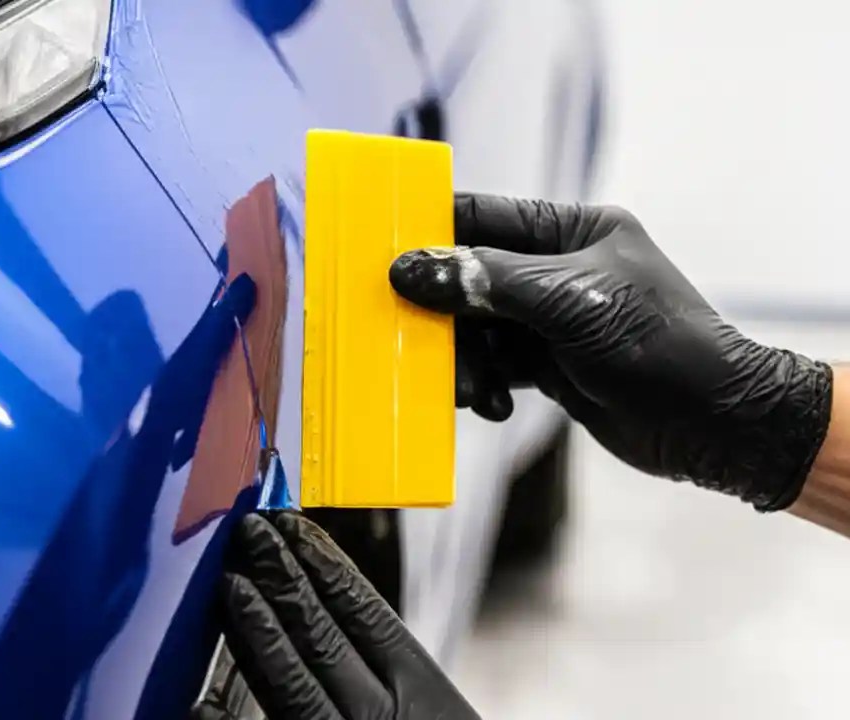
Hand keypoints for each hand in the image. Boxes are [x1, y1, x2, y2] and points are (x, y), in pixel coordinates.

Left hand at [206, 512, 479, 719]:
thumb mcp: (435, 715)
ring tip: (233, 582)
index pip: (365, 614)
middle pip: (322, 637)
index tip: (292, 528)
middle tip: (250, 533)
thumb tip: (327, 610)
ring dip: (258, 630)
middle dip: (281, 579)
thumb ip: (387, 675)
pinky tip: (200, 702)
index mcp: (424, 697)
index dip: (323, 566)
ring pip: (293, 687)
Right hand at [390, 193, 833, 510]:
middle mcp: (557, 269)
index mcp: (572, 231)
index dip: (429, 227)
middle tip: (407, 335)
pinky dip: (484, 385)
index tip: (379, 246)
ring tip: (468, 389)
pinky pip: (493, 366)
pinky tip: (493, 405)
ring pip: (476, 329)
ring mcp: (551, 319)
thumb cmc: (658, 345)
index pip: (483, 215)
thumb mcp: (568, 303)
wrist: (714, 426)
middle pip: (469, 278)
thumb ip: (488, 282)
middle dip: (441, 311)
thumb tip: (412, 269)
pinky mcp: (548, 364)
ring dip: (463, 360)